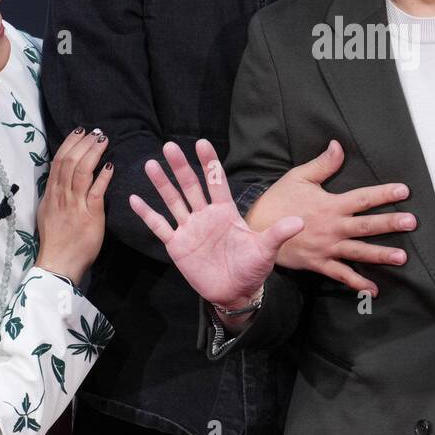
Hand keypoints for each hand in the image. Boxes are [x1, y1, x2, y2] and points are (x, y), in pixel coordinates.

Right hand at [36, 127, 113, 283]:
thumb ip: (57, 195)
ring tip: (103, 140)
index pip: (58, 162)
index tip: (80, 131)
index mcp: (51, 195)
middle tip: (96, 131)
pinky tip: (110, 165)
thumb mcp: (50, 213)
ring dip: (92, 153)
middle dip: (82, 143)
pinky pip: (96, 191)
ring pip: (80, 172)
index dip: (69, 144)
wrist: (58, 264)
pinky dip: (103, 176)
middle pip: (69, 162)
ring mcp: (74, 205)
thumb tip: (64, 179)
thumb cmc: (58, 241)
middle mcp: (61, 196)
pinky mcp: (89, 216)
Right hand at [129, 139, 302, 309]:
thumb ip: (278, 233)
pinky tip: (134, 198)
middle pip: (191, 186)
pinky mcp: (177, 245)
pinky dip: (147, 213)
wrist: (234, 292)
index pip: (216, 182)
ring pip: (173, 201)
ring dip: (162, 184)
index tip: (201, 142)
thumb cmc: (252, 268)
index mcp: (226, 212)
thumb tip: (300, 221)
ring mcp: (190, 229)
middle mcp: (205, 215)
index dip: (209, 163)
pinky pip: (160, 226)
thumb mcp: (266, 250)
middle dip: (181, 166)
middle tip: (170, 145)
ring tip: (151, 164)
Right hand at [245, 140, 413, 296]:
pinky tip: (374, 290)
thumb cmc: (279, 201)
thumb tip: (338, 145)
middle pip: (367, 225)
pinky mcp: (320, 263)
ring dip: (381, 255)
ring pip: (359, 251)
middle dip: (390, 224)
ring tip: (402, 257)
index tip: (404, 191)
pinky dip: (358, 284)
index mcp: (331, 205)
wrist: (258, 230)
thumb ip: (322, 164)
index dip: (384, 193)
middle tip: (412, 222)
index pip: (363, 198)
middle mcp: (333, 227)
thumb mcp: (299, 177)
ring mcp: (327, 247)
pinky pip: (341, 275)